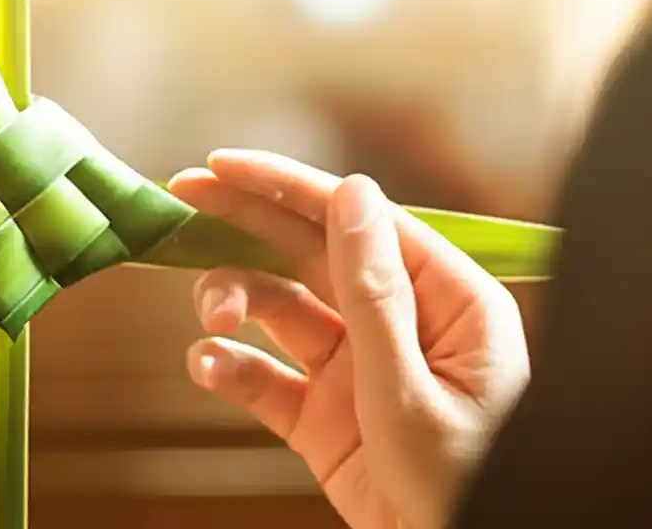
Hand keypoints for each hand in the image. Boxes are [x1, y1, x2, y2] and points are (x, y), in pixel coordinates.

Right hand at [169, 150, 529, 528]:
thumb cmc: (467, 485)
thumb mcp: (415, 390)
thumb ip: (376, 296)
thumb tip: (351, 196)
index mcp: (444, 300)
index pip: (356, 221)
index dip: (286, 188)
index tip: (225, 166)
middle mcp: (395, 322)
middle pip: (308, 251)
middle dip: (245, 224)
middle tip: (184, 198)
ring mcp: (355, 368)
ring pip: (278, 310)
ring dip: (234, 302)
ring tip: (211, 320)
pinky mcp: (321, 416)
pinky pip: (264, 378)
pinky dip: (230, 369)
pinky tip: (210, 365)